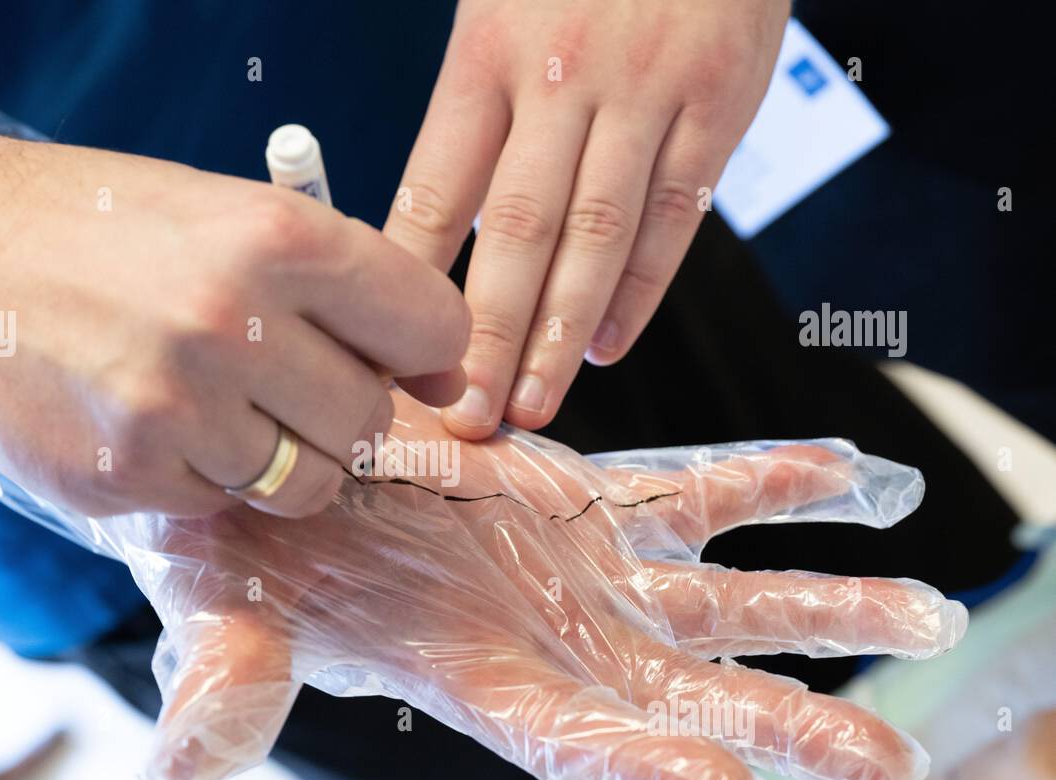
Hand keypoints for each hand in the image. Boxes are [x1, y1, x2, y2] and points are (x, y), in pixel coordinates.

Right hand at [0, 114, 470, 517]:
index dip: (429, 355)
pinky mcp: (127, 478)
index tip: (411, 367)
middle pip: (369, 422)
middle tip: (290, 384)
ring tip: (220, 408)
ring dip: (281, 459)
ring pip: (306, 485)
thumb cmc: (99, 228)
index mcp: (276, 239)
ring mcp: (176, 413)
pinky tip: (151, 424)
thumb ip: (332, 282)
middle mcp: (233, 326)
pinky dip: (202, 478)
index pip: (431, 328)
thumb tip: (435, 366)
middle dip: (343, 414)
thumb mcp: (226, 211)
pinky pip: (220, 506)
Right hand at [112, 393, 964, 779]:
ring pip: (721, 596)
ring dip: (819, 607)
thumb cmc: (238, 554)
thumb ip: (225, 681)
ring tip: (920, 612)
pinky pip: (697, 489)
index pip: (564, 737)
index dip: (641, 762)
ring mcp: (585, 569)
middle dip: (786, 723)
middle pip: (684, 690)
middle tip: (883, 760)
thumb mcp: (221, 608)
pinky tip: (842, 473)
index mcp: (470, 675)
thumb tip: (182, 762)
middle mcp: (550, 636)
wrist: (274, 474)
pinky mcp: (595, 498)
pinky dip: (769, 480)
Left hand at [385, 0, 789, 436]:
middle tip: (464, 415)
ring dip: (563, 334)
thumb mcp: (496, 5)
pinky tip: (609, 346)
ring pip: (598, 239)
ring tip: (534, 403)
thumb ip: (475, 106)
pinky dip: (643, 289)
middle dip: (487, 337)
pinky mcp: (717, 103)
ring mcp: (644, 95)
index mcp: (488, 56)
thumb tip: (441, 226)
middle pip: (515, 234)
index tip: (386, 351)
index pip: (435, 190)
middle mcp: (563, 81)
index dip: (410, 283)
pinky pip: (676, 214)